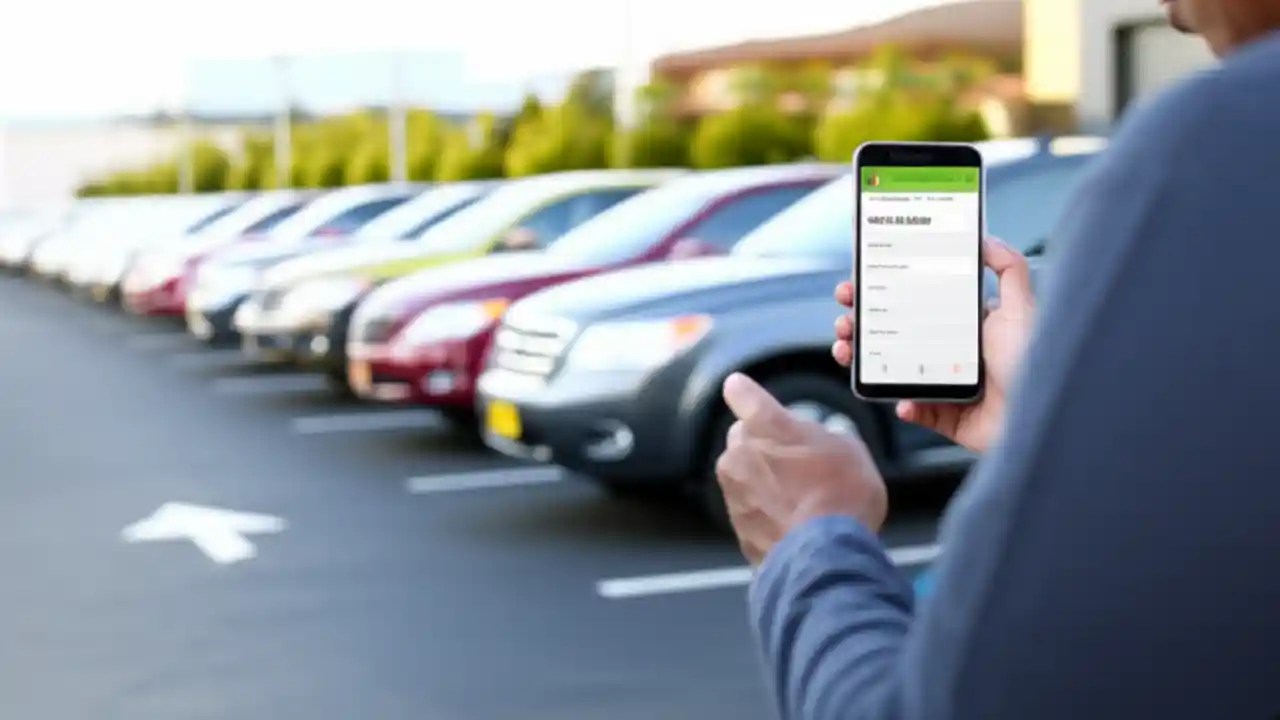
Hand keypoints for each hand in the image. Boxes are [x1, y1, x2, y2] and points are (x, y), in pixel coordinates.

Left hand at [715, 373, 886, 564]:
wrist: (824, 556)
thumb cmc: (841, 494)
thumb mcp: (849, 449)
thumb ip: (823, 434)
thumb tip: (818, 438)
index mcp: (765, 425)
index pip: (741, 393)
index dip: (744, 393)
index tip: (742, 391)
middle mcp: (738, 453)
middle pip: (743, 437)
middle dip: (763, 445)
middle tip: (798, 462)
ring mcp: (732, 491)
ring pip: (743, 475)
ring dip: (763, 481)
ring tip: (801, 499)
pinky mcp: (736, 525)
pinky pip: (749, 509)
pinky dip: (764, 512)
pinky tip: (793, 522)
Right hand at [832, 236, 1034, 452]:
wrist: (1044, 415)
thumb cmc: (1035, 361)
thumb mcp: (1023, 305)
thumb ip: (1008, 267)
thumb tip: (986, 237)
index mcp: (965, 324)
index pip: (914, 302)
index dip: (883, 294)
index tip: (858, 286)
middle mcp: (952, 352)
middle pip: (895, 335)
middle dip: (861, 326)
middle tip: (845, 319)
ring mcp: (946, 385)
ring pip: (893, 370)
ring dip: (864, 360)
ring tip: (848, 351)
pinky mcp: (947, 417)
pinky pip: (915, 410)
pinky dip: (901, 404)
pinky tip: (900, 398)